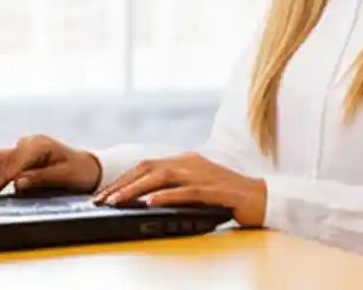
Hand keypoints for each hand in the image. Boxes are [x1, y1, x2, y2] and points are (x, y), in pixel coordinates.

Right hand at [0, 134, 101, 196]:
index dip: (0, 178)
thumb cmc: (79, 171)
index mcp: (37, 145)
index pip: (12, 163)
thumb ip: (40, 178)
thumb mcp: (64, 176)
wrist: (88, 167)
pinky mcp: (16, 158)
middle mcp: (25, 144)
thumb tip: (17, 184)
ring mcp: (19, 150)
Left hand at [93, 152, 266, 226]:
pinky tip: (151, 202)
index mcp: (184, 160)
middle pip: (148, 168)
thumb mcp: (194, 186)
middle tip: (102, 199)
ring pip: (161, 178)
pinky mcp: (213, 190)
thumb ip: (173, 186)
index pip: (146, 166)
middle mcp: (190, 162)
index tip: (104, 193)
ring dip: (136, 189)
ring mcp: (202, 174)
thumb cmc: (225, 195)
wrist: (260, 197)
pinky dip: (166, 196)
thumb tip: (145, 196)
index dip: (123, 179)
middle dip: (122, 184)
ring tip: (117, 201)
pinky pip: (186, 192)